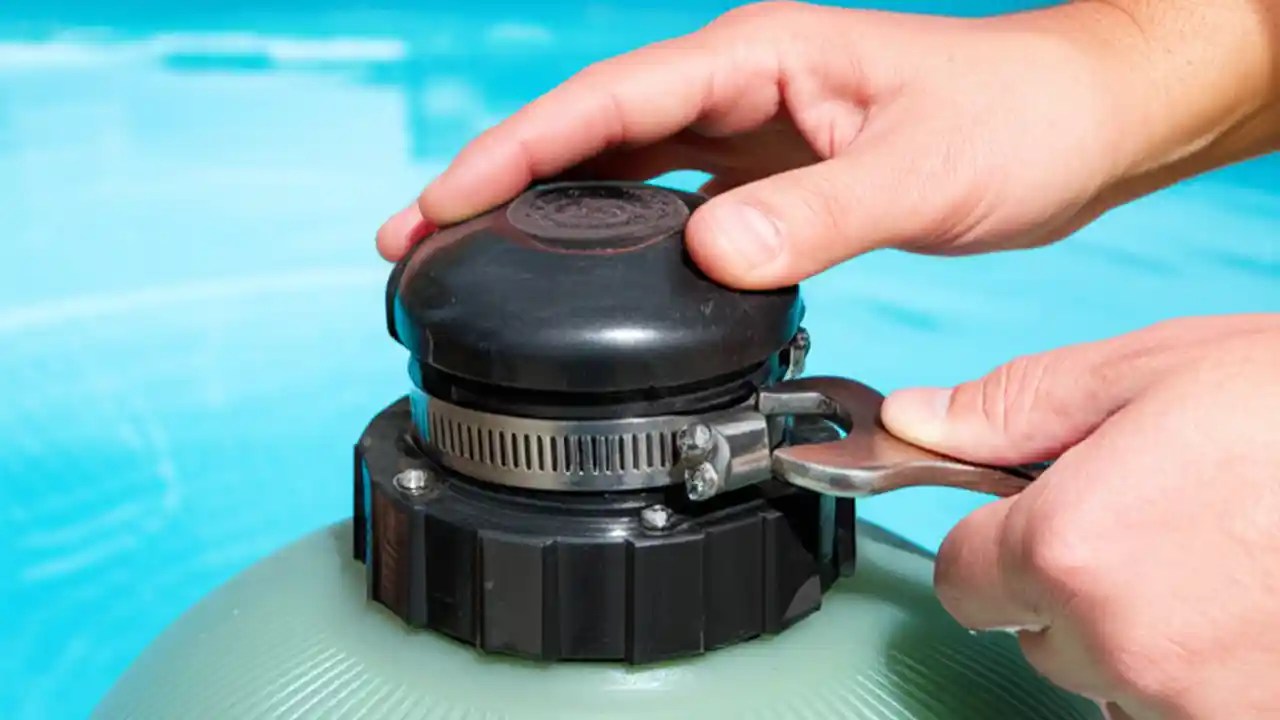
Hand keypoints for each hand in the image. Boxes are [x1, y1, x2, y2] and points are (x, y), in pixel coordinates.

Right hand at [377, 1, 1279, 287]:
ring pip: (615, 164)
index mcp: (755, 57)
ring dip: (539, 206)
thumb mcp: (918, 170)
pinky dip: (609, 230)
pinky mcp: (768, 171)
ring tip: (463, 255)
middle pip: (585, 129)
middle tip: (407, 240)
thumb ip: (812, 216)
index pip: (606, 101)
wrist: (1075, 122)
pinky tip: (580, 268)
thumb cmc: (1013, 120)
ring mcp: (748, 127)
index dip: (513, 152)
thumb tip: (711, 257)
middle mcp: (737, 84)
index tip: (440, 203)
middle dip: (492, 180)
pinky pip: (665, 197)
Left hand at [881, 315, 1279, 718]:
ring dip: (1142, 637)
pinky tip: (1253, 612)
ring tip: (1225, 566)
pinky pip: (1181, 713)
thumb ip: (1012, 407)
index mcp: (1071, 547)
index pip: (961, 577)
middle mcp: (1121, 645)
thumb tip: (916, 417)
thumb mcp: (1149, 372)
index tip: (1038, 516)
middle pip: (1035, 634)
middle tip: (1158, 527)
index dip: (995, 541)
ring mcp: (1193, 706)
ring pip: (1110, 681)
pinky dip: (1204, 673)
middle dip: (1071, 586)